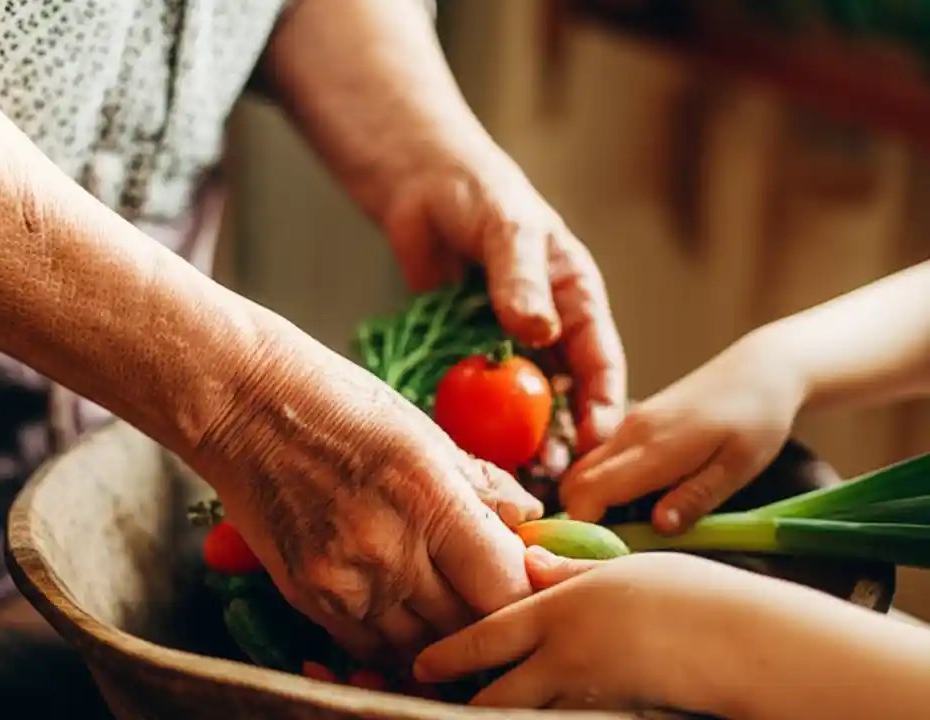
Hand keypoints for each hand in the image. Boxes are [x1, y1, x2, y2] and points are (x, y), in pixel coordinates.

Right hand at [195, 331, 541, 660]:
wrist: (240, 402)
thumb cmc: (336, 402)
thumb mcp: (421, 430)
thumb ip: (480, 483)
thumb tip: (527, 518)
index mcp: (430, 498)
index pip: (507, 588)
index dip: (522, 590)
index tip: (522, 579)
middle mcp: (388, 549)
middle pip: (467, 626)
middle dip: (484, 615)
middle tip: (485, 596)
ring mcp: (343, 580)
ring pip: (419, 647)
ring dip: (437, 632)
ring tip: (441, 604)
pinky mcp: (307, 595)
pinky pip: (367, 646)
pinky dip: (389, 637)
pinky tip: (395, 609)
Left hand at [380, 150, 625, 451]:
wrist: (421, 184)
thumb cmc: (481, 194)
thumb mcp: (509, 229)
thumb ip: (522, 280)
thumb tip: (538, 332)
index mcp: (576, 300)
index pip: (600, 362)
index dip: (603, 406)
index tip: (598, 445)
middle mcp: (548, 328)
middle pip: (562, 395)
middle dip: (560, 438)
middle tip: (551, 478)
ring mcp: (505, 343)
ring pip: (519, 403)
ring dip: (517, 439)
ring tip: (511, 475)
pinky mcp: (464, 349)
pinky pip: (471, 391)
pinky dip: (470, 420)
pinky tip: (463, 448)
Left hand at [414, 550, 767, 713]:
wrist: (743, 643)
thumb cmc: (690, 595)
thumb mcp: (621, 571)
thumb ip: (570, 573)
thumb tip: (528, 561)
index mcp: (560, 611)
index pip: (486, 638)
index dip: (448, 655)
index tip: (421, 665)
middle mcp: (564, 657)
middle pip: (494, 696)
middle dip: (469, 701)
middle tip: (448, 699)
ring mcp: (589, 694)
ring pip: (525, 714)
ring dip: (505, 711)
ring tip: (486, 706)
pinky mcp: (613, 716)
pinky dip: (548, 715)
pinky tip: (548, 708)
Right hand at [560, 328, 805, 532]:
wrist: (760, 368)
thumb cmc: (759, 419)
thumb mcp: (739, 468)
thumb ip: (696, 498)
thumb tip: (657, 527)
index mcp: (653, 448)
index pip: (588, 491)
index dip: (584, 528)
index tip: (607, 555)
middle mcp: (629, 435)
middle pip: (575, 483)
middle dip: (582, 519)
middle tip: (617, 547)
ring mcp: (628, 426)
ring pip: (584, 470)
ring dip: (593, 502)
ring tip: (631, 529)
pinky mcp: (634, 423)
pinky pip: (601, 459)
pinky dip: (604, 485)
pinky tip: (640, 501)